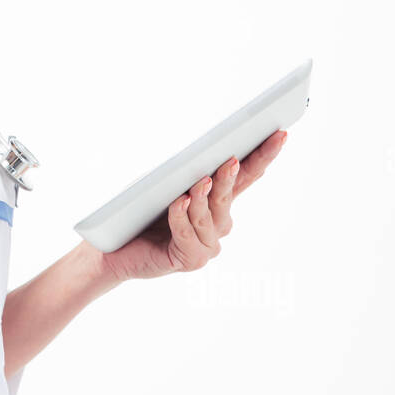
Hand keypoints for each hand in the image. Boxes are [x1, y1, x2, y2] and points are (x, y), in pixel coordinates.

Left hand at [98, 130, 287, 281]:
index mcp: (218, 202)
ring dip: (203, 195)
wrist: (114, 249)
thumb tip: (202, 161)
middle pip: (229, 194)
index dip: (263, 155)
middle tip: (232, 159)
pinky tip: (179, 201)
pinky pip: (186, 232)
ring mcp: (208, 244)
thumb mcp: (163, 183)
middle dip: (232, 175)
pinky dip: (181, 215)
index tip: (280, 133)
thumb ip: (186, 172)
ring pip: (208, 215)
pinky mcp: (191, 260)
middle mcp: (218, 224)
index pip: (246, 175)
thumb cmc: (139, 212)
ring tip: (201, 179)